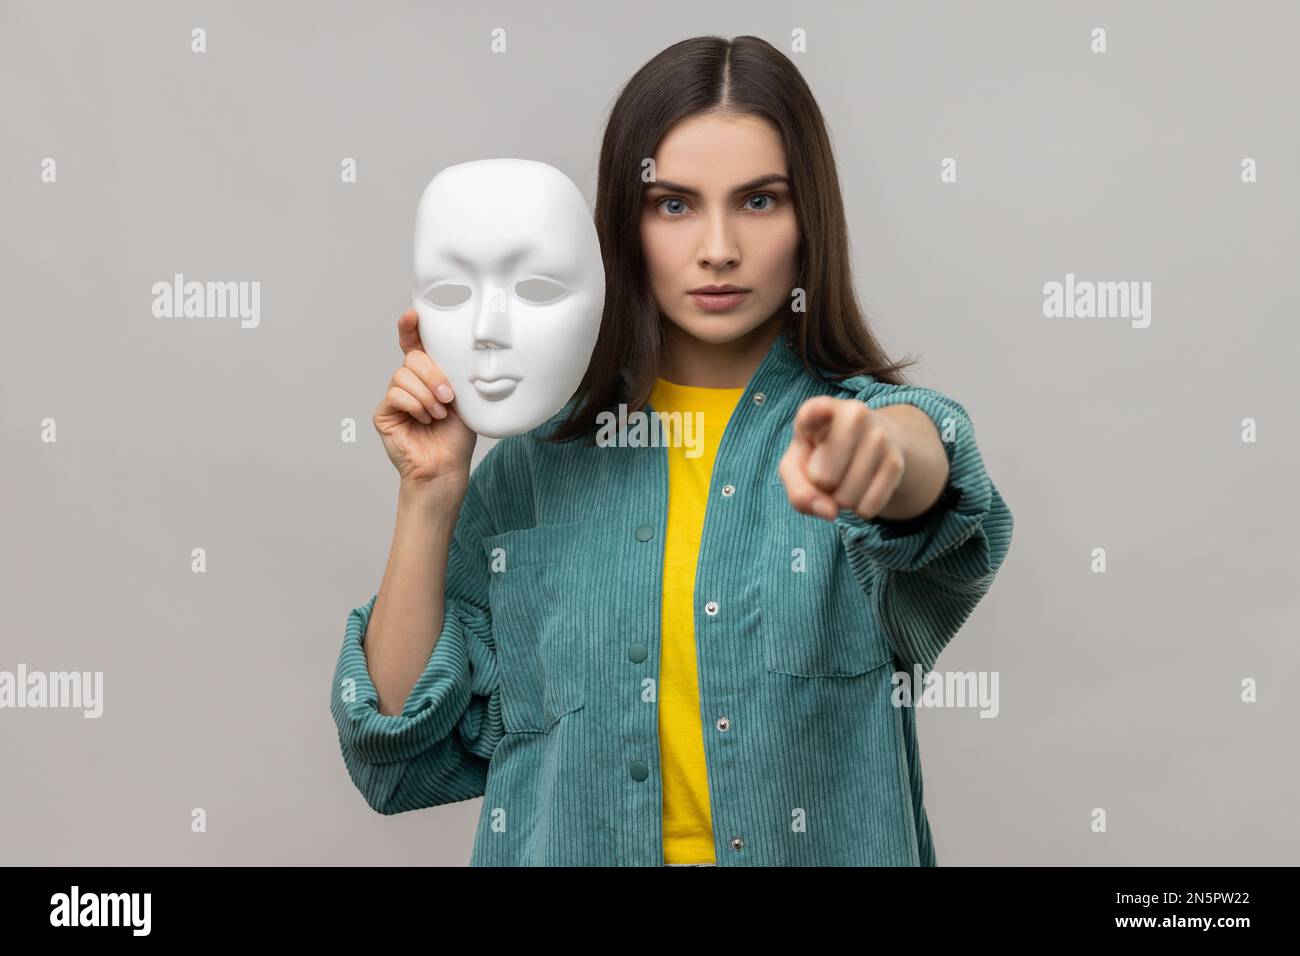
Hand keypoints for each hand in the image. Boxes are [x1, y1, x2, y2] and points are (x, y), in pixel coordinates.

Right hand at [372, 308, 477, 489]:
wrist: (447, 467)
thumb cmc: (457, 435)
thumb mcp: (464, 398)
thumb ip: (453, 373)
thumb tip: (454, 350)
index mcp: (429, 375)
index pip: (415, 344)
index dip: (411, 327)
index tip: (413, 314)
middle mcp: (409, 382)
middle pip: (412, 358)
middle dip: (434, 375)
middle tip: (449, 397)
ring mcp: (395, 397)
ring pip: (403, 375)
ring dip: (427, 395)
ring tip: (439, 414)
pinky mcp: (384, 413)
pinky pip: (395, 394)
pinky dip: (415, 405)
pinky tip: (425, 419)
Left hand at [777, 395, 904, 521]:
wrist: (867, 443)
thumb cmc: (820, 453)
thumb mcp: (796, 466)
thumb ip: (799, 491)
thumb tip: (829, 512)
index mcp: (820, 408)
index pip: (815, 410)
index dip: (816, 412)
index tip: (823, 409)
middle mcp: (853, 414)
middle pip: (823, 478)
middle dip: (819, 488)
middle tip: (825, 471)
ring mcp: (879, 436)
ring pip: (846, 498)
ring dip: (840, 500)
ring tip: (843, 477)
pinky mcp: (896, 462)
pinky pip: (868, 507)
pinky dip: (859, 509)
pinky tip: (861, 487)